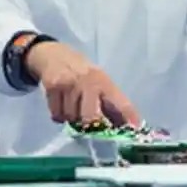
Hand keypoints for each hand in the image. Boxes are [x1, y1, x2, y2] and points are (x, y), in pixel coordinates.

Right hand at [24, 42, 139, 125]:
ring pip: (71, 118)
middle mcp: (89, 82)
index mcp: (105, 83)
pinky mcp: (53, 86)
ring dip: (72, 120)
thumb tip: (131, 128)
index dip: (129, 118)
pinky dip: (58, 115)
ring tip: (72, 107)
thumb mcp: (101, 83)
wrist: (54, 55)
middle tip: (87, 125)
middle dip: (89, 126)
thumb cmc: (82, 74)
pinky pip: (57, 114)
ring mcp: (70, 84)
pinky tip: (61, 104)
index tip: (133, 130)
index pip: (121, 103)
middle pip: (90, 118)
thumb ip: (114, 106)